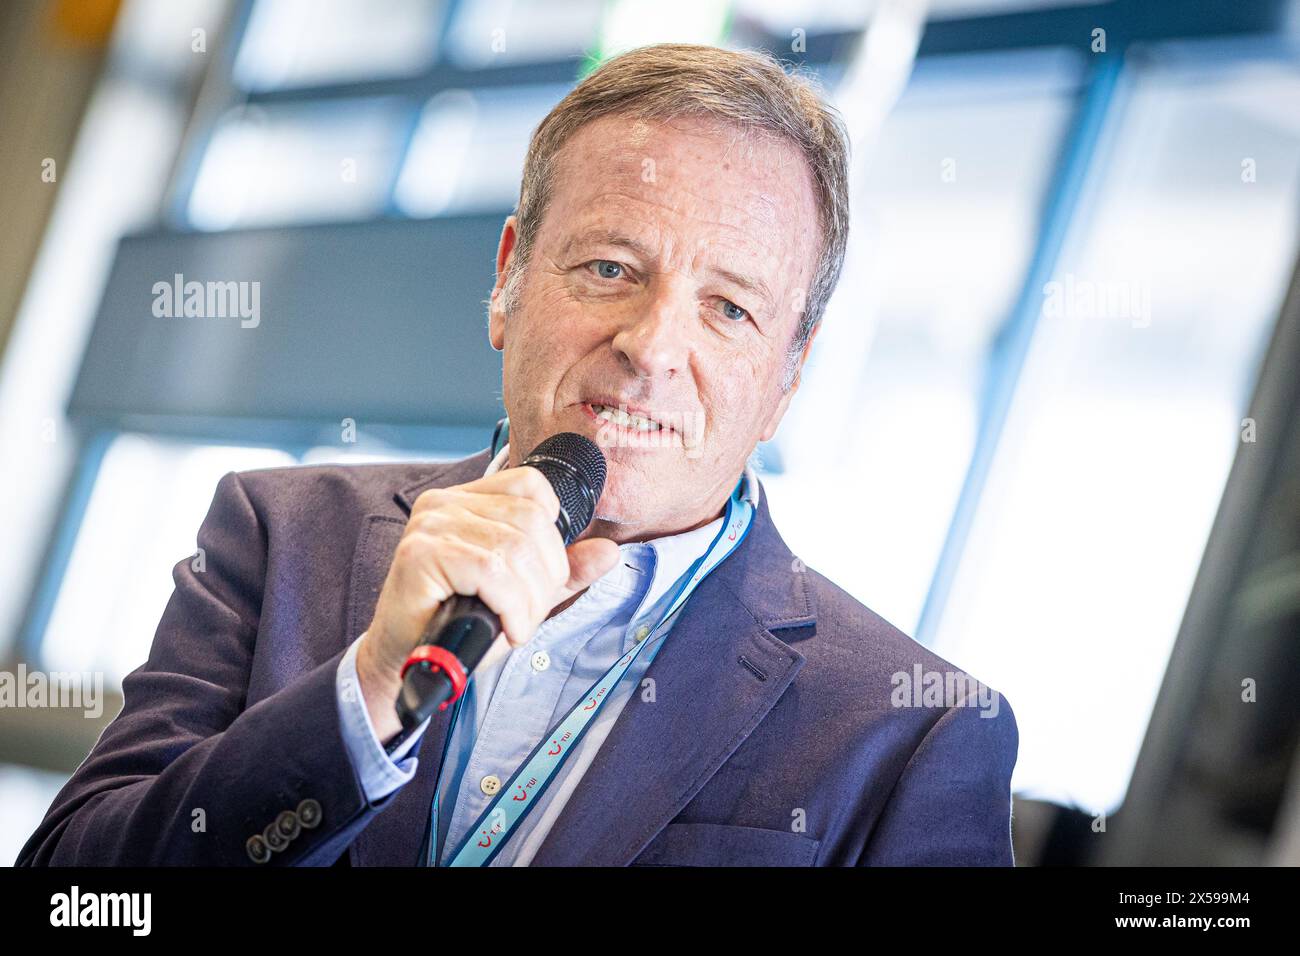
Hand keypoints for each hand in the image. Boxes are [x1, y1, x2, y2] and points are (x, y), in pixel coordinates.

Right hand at [356, 466, 618, 741]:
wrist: (405, 662)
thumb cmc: (457, 626)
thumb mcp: (522, 594)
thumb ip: (564, 571)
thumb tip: (609, 551)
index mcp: (468, 500)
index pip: (532, 487)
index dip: (553, 536)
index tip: (542, 579)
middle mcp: (446, 503)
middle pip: (531, 521)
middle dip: (546, 578)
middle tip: (528, 614)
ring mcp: (431, 524)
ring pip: (515, 549)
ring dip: (529, 600)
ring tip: (515, 624)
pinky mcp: (421, 553)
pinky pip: (491, 571)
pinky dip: (511, 606)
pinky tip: (505, 628)